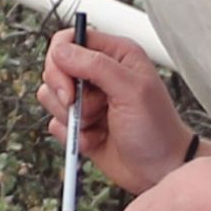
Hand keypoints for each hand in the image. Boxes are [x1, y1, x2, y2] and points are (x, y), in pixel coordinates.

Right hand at [42, 27, 194, 194]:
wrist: (159, 170)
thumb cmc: (157, 129)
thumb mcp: (132, 91)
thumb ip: (96, 66)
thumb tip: (62, 50)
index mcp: (116, 54)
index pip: (70, 39)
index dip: (61, 59)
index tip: (69, 84)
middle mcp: (98, 73)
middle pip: (54, 68)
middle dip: (65, 93)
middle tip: (88, 109)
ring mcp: (87, 99)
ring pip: (51, 96)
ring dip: (72, 118)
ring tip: (99, 124)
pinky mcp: (79, 123)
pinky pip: (55, 123)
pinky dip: (72, 136)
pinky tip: (96, 140)